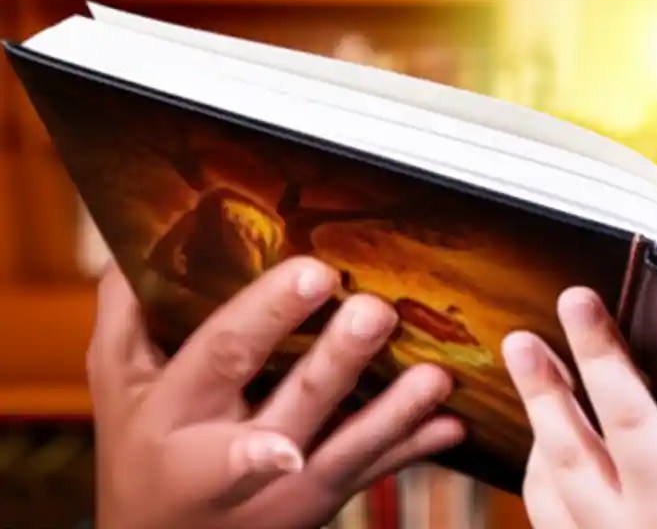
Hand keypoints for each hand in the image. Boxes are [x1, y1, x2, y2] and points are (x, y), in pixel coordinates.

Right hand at [91, 258, 464, 528]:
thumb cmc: (140, 450)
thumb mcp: (119, 386)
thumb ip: (129, 314)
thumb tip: (138, 238)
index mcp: (174, 411)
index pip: (224, 354)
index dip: (270, 313)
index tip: (316, 272)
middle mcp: (225, 456)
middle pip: (291, 404)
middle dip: (338, 361)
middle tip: (377, 312)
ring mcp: (277, 491)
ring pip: (343, 451)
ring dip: (393, 414)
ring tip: (434, 378)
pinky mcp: (315, 506)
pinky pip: (369, 476)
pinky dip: (411, 451)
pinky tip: (452, 426)